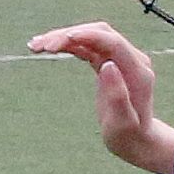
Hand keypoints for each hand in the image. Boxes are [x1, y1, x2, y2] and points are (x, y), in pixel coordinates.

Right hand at [29, 21, 173, 172]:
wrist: (136, 139)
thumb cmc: (128, 135)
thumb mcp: (123, 123)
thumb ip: (117, 95)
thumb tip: (107, 65)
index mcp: (137, 71)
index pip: (112, 42)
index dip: (88, 36)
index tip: (62, 40)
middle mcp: (131, 59)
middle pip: (99, 33)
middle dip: (69, 35)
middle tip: (41, 46)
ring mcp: (120, 59)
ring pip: (90, 38)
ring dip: (63, 38)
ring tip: (35, 46)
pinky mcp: (108, 63)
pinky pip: (86, 47)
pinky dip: (67, 46)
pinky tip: (47, 48)